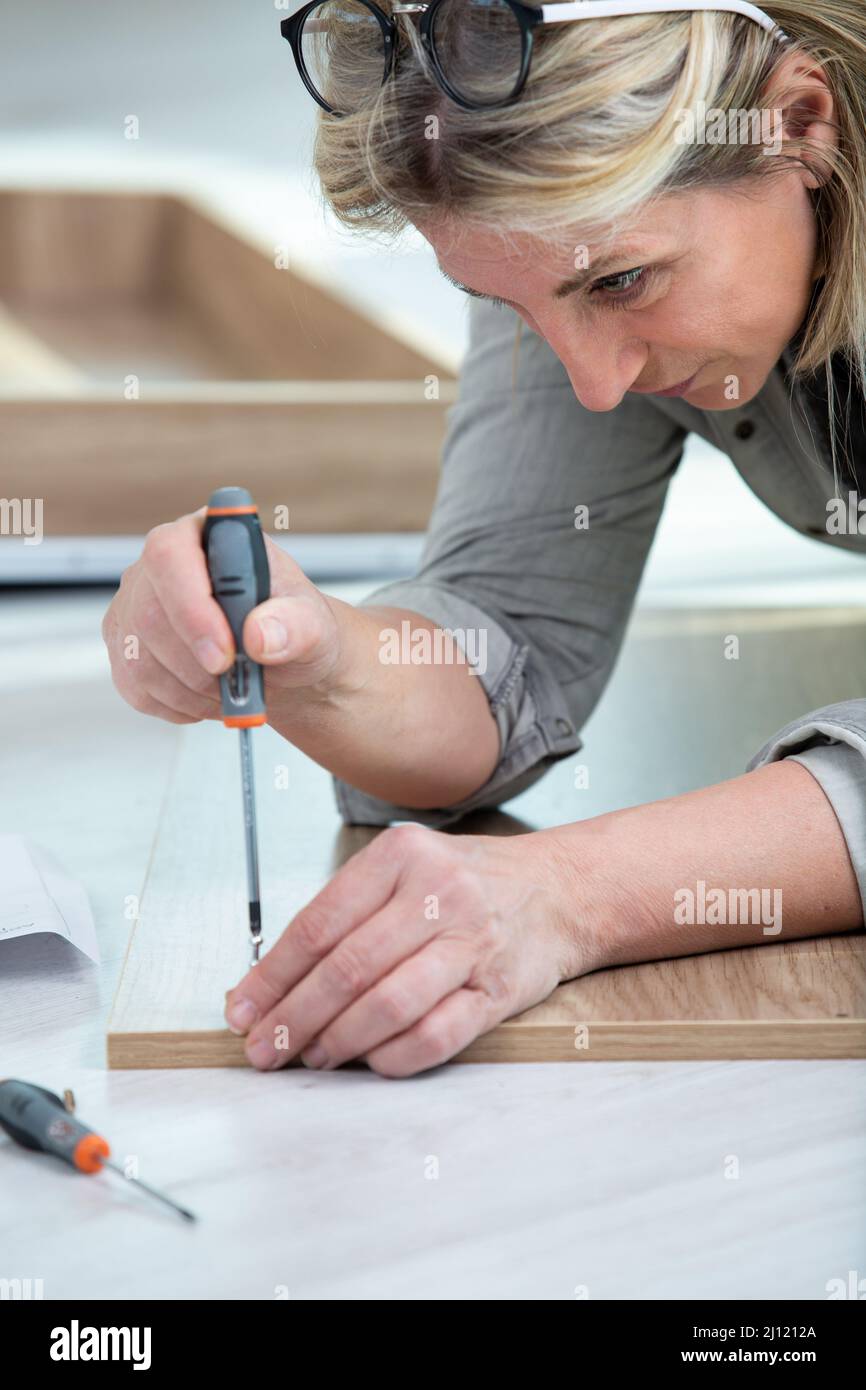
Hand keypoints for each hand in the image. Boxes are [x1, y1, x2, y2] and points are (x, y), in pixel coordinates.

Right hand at [102, 510, 341, 724]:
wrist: (278, 660)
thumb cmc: (291, 626)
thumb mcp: (314, 623)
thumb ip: (297, 624)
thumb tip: (259, 634)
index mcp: (206, 535)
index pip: (170, 555)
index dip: (191, 607)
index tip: (225, 653)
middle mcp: (159, 565)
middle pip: (148, 615)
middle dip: (197, 665)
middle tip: (237, 679)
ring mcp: (133, 605)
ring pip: (138, 659)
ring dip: (191, 690)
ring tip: (229, 688)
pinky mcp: (124, 647)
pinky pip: (133, 686)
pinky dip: (176, 704)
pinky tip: (206, 695)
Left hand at [224, 822, 595, 1076]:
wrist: (558, 889)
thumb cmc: (465, 884)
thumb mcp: (403, 870)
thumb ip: (344, 915)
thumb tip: (268, 982)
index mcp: (401, 856)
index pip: (320, 924)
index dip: (272, 976)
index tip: (242, 1010)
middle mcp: (439, 893)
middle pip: (348, 967)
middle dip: (294, 1018)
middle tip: (264, 1049)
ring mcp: (473, 941)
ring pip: (389, 1003)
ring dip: (339, 1039)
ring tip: (312, 1057)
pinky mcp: (499, 988)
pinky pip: (437, 1033)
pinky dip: (394, 1056)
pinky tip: (370, 1061)